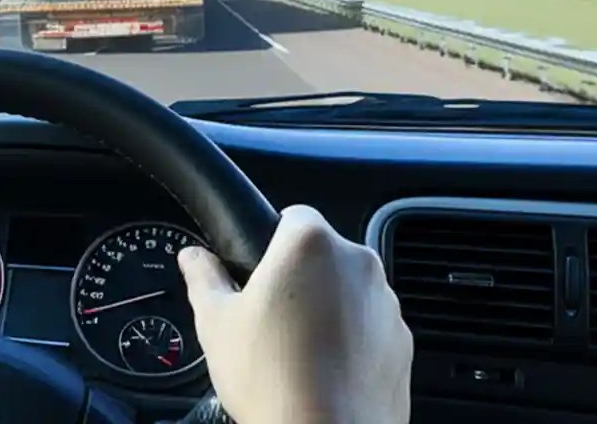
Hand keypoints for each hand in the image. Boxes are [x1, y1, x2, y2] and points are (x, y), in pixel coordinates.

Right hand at [179, 205, 411, 423]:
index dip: (269, 242)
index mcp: (310, 244)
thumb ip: (204, 278)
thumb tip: (193, 258)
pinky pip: (370, 325)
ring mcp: (387, 303)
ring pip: (347, 290)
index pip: (290, 215)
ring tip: (296, 350)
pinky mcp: (403, 340)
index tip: (257, 273)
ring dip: (327, 307)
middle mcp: (357, 263)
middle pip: (321, 254)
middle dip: (298, 278)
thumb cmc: (272, 380)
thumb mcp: (216, 323)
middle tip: (269, 318)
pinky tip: (323, 369)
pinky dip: (351, 338)